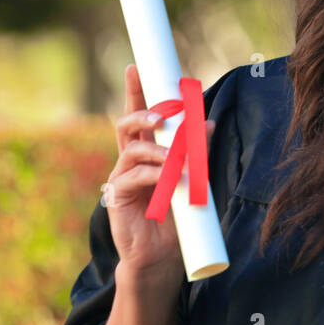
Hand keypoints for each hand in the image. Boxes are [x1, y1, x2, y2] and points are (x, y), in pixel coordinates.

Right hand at [104, 64, 215, 284]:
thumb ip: (196, 152)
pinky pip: (134, 176)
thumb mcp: (191, 179)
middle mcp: (130, 161)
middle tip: (163, 114)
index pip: (140, 115)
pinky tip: (171, 181)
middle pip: (126, 124)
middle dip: (142, 111)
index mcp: (147, 152)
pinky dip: (156, 175)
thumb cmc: (177, 218)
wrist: (162, 258)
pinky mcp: (116, 197)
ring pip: (132, 148)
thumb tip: (207, 123)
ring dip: (159, 150)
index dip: (136, 91)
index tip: (135, 66)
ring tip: (179, 159)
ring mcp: (121, 177)